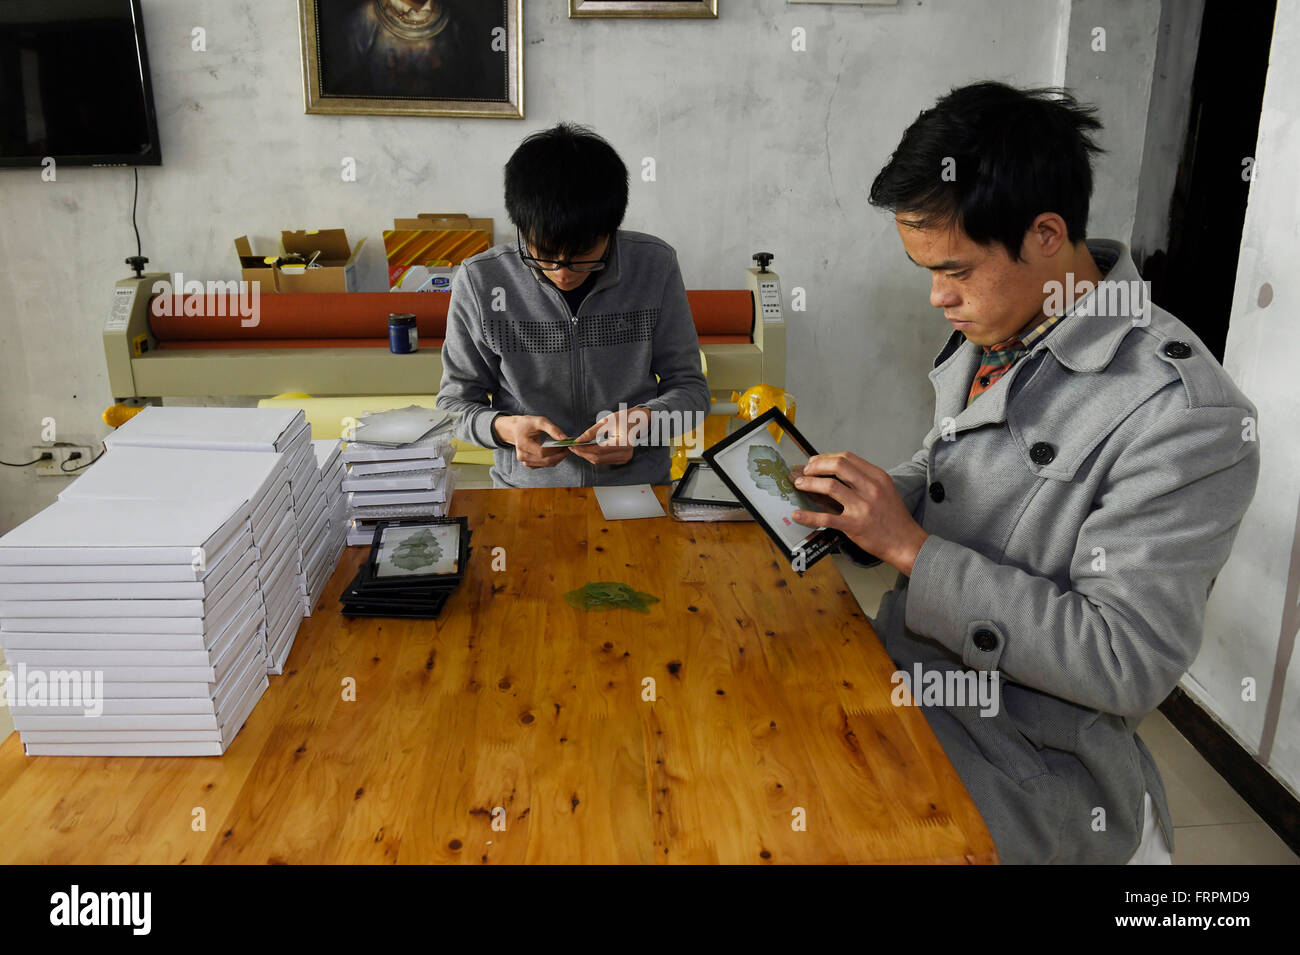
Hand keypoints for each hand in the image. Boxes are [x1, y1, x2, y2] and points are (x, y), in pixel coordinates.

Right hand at [493, 414, 570, 468]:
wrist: (515, 429)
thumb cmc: (526, 424)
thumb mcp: (539, 421)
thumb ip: (552, 429)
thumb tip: (564, 439)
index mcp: (523, 444)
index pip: (542, 452)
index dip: (555, 450)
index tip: (565, 444)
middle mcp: (522, 455)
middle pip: (545, 461)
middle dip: (559, 455)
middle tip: (567, 448)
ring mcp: (525, 461)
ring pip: (546, 464)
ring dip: (557, 458)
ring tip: (563, 449)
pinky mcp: (529, 464)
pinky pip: (544, 465)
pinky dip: (552, 460)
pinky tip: (556, 453)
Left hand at [568, 406, 651, 466]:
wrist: (637, 421)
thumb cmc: (623, 418)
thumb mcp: (606, 422)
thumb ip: (591, 432)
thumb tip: (578, 440)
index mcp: (624, 442)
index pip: (599, 450)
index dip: (584, 449)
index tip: (573, 445)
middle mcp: (626, 453)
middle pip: (598, 458)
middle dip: (583, 453)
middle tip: (573, 447)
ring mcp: (625, 458)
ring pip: (600, 461)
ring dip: (588, 456)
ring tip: (578, 448)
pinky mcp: (622, 460)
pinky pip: (604, 461)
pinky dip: (594, 456)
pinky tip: (587, 450)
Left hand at [790, 452, 929, 576]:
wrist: (906, 542)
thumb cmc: (894, 517)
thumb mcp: (885, 489)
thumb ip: (864, 479)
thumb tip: (836, 472)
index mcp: (877, 477)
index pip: (847, 458)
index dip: (826, 457)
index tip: (815, 461)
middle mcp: (870, 488)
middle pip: (837, 466)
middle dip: (815, 466)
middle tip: (805, 471)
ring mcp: (862, 506)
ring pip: (829, 486)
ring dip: (809, 483)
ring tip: (799, 485)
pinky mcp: (854, 525)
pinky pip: (826, 518)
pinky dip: (808, 516)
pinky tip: (797, 514)